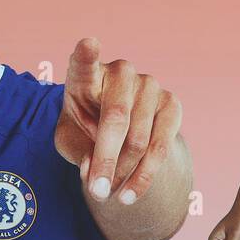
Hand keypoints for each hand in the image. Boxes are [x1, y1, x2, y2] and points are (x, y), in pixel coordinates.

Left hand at [54, 37, 181, 204]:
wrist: (116, 134)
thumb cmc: (83, 131)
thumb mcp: (68, 141)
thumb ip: (76, 152)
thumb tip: (93, 172)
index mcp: (85, 74)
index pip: (84, 61)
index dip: (87, 54)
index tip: (89, 44)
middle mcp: (120, 72)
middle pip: (116, 117)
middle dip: (106, 159)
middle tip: (96, 190)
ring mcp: (149, 84)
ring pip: (139, 139)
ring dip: (122, 172)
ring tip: (107, 195)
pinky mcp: (171, 103)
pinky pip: (161, 146)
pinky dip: (144, 176)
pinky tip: (129, 195)